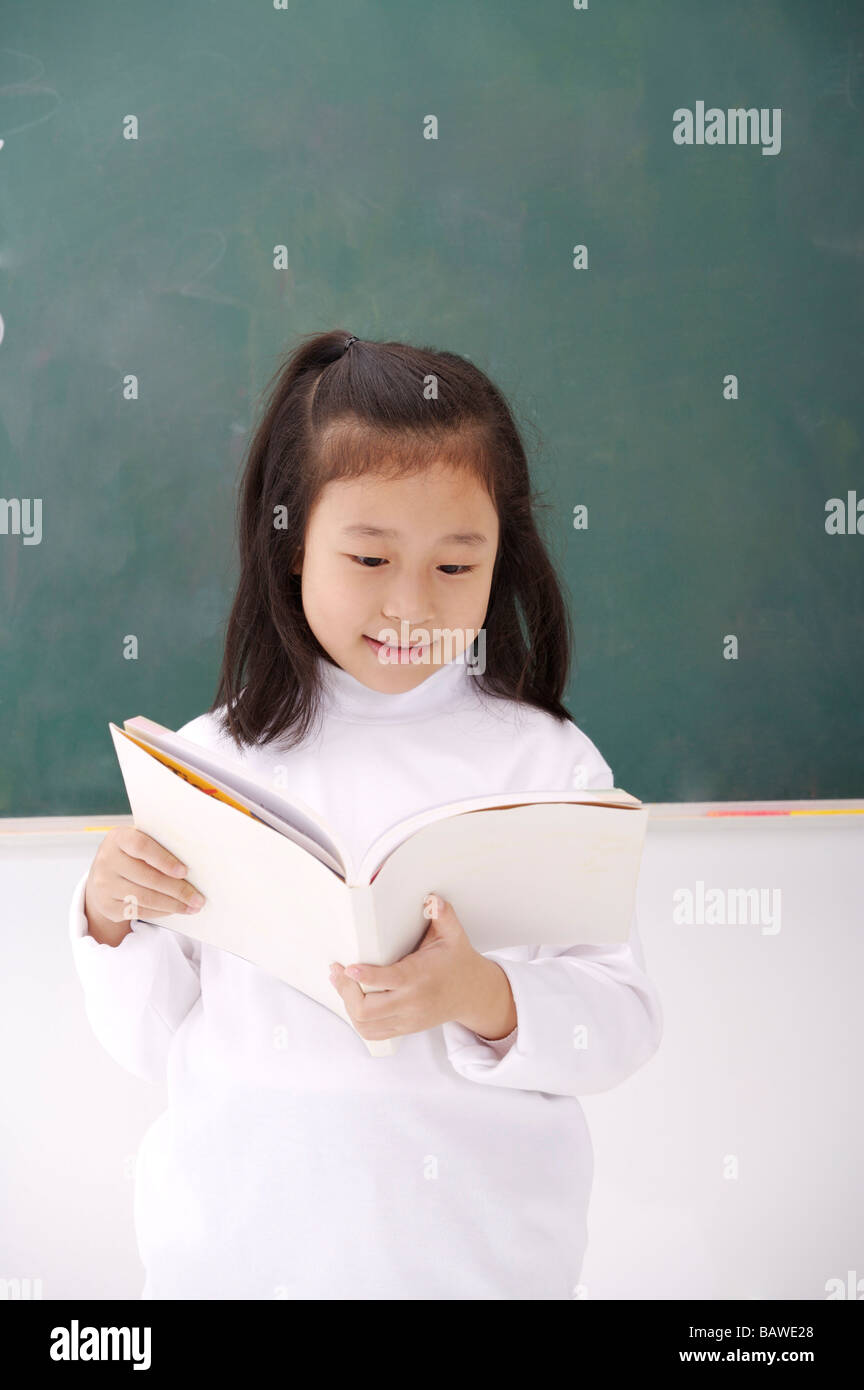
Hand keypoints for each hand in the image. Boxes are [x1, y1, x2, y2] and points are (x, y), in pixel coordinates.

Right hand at [84, 827, 205, 945]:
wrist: (103, 875)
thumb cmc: (132, 855)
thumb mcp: (140, 844)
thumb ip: (160, 847)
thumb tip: (194, 865)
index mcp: (118, 838)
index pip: (142, 847)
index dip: (164, 860)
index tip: (185, 871)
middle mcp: (107, 860)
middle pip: (147, 877)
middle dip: (177, 890)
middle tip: (198, 898)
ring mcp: (104, 884)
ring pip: (144, 897)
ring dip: (172, 904)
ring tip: (192, 907)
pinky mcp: (106, 905)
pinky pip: (138, 911)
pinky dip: (160, 912)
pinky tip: (174, 910)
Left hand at [328, 893, 515, 1041]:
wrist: (473, 993)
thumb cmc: (458, 961)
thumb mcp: (454, 936)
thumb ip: (444, 916)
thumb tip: (433, 900)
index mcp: (421, 977)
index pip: (390, 980)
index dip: (367, 976)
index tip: (349, 967)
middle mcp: (412, 1002)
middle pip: (368, 1009)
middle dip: (346, 991)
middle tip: (337, 972)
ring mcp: (407, 1019)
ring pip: (365, 1024)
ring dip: (347, 1005)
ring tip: (340, 984)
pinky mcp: (404, 1028)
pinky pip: (372, 1032)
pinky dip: (356, 1019)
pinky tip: (351, 1000)